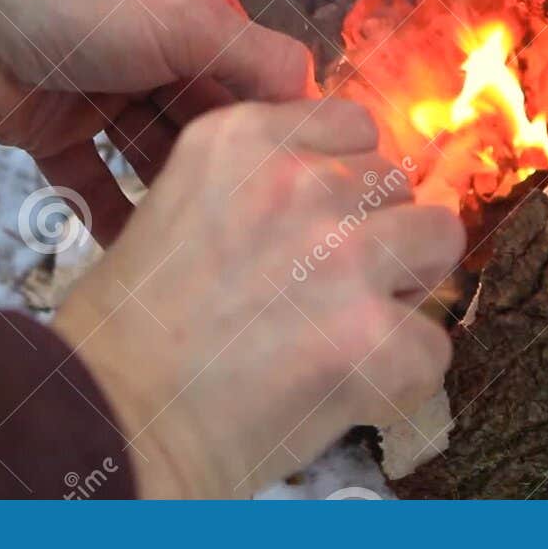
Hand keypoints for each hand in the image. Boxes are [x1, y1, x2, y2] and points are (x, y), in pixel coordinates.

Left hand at [0, 0, 315, 240]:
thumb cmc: (85, 8)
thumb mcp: (188, 20)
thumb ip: (259, 60)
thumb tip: (325, 101)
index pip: (248, 57)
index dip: (273, 111)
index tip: (305, 172)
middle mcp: (147, 35)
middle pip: (204, 108)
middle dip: (225, 161)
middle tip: (259, 221)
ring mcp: (99, 83)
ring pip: (153, 148)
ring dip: (175, 191)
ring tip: (208, 243)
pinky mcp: (54, 128)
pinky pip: (95, 178)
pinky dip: (114, 213)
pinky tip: (146, 255)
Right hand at [52, 99, 465, 497]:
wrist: (109, 423)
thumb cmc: (127, 334)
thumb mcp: (178, 208)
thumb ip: (258, 190)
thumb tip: (339, 200)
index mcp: (241, 137)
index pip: (352, 125)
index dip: (346, 180)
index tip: (321, 223)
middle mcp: (297, 180)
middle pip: (396, 182)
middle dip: (375, 233)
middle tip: (326, 292)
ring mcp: (342, 253)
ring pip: (438, 240)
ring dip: (405, 290)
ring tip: (350, 333)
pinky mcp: (372, 335)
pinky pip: (434, 346)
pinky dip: (400, 380)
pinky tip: (346, 393)